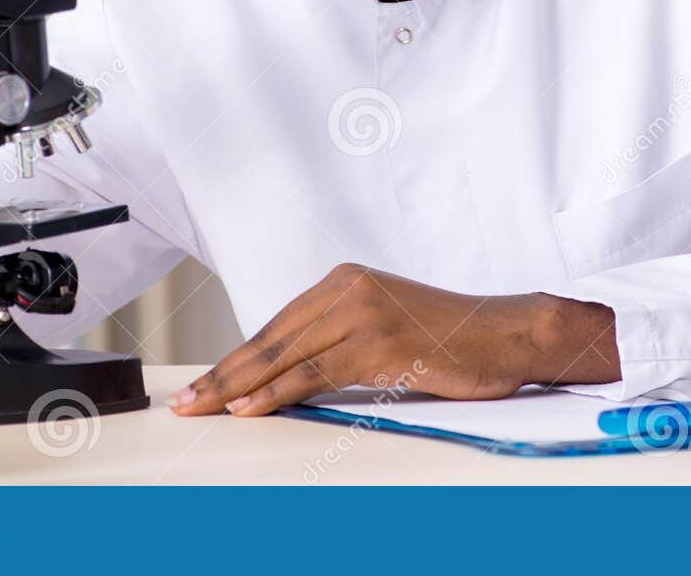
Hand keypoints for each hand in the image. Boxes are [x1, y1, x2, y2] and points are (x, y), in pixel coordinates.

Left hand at [168, 264, 620, 416]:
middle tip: (186, 402)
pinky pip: (315, 371)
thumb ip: (338, 342)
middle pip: (272, 338)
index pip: (278, 326)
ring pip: (286, 355)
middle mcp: (349, 288)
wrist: (504, 334)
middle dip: (225, 373)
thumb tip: (285, 378)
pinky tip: (250, 407)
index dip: (236, 358)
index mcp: (345, 281)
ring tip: (205, 408)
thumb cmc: (449, 339)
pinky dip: (277, 392)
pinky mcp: (380, 341)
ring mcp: (365, 312)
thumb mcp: (384, 329)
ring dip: (239, 386)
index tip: (204, 385)